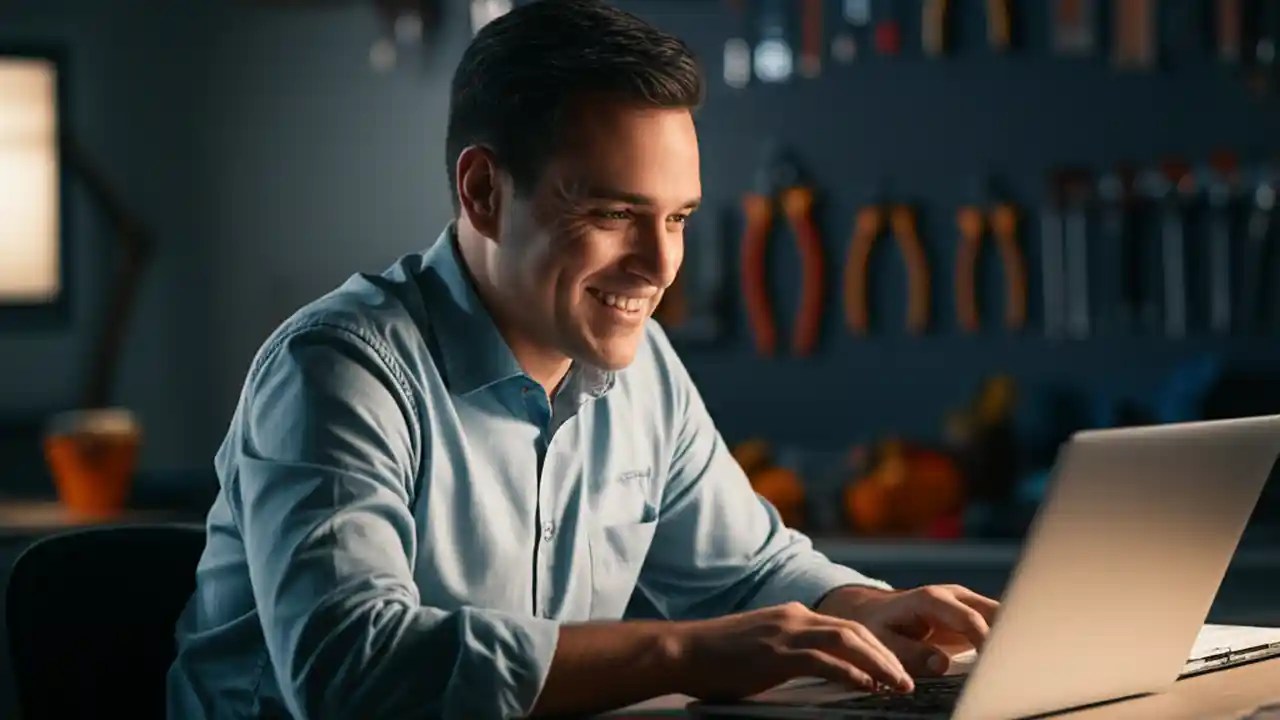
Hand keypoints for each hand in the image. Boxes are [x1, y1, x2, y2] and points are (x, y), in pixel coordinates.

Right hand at [669, 601, 915, 700]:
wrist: (682, 651)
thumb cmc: (717, 658)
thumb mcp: (762, 649)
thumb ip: (792, 654)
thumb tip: (824, 673)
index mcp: (793, 615)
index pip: (847, 626)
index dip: (876, 646)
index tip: (896, 668)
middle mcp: (795, 617)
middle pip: (856, 629)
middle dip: (888, 654)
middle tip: (909, 679)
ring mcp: (785, 632)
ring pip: (847, 640)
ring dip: (878, 663)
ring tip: (898, 685)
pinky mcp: (775, 654)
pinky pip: (823, 661)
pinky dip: (849, 672)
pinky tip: (866, 686)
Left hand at [816, 584, 999, 678]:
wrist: (873, 610)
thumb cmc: (878, 626)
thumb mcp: (884, 641)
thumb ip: (911, 654)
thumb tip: (942, 664)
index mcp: (933, 600)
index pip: (970, 620)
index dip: (987, 642)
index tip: (996, 666)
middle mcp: (954, 595)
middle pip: (995, 612)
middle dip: (1009, 636)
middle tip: (1016, 664)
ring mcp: (966, 602)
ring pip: (1001, 615)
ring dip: (1011, 636)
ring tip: (1017, 663)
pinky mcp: (972, 612)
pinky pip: (997, 623)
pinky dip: (1006, 638)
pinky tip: (1010, 658)